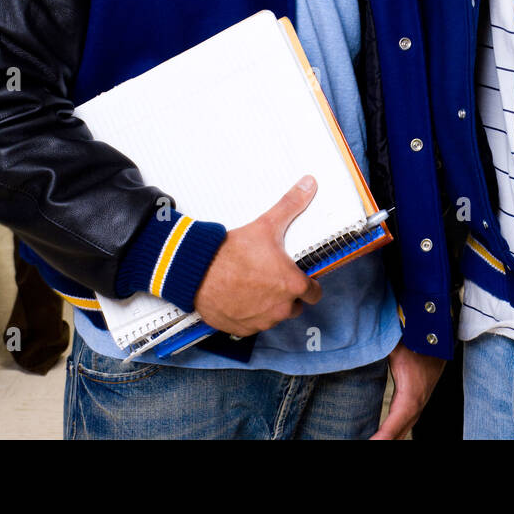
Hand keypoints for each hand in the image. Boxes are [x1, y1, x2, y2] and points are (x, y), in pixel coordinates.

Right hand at [193, 176, 322, 336]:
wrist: (198, 271)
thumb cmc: (232, 252)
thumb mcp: (267, 224)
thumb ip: (291, 205)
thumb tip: (308, 184)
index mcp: (293, 285)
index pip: (315, 293)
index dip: (308, 284)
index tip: (298, 276)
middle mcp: (280, 308)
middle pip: (295, 306)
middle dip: (288, 295)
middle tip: (273, 278)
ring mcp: (261, 321)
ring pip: (274, 316)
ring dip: (269, 305)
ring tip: (255, 285)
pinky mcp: (242, 329)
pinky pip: (253, 325)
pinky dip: (250, 315)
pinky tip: (241, 298)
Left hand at [370, 342, 445, 439]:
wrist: (441, 337)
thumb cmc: (419, 340)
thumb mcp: (396, 345)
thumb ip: (378, 346)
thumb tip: (360, 344)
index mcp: (410, 396)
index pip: (394, 425)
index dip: (382, 438)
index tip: (372, 444)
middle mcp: (416, 404)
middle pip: (398, 433)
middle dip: (383, 441)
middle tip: (367, 443)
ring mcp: (418, 404)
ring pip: (402, 430)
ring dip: (389, 438)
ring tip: (373, 441)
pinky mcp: (416, 401)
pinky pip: (404, 423)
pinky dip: (393, 433)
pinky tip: (383, 436)